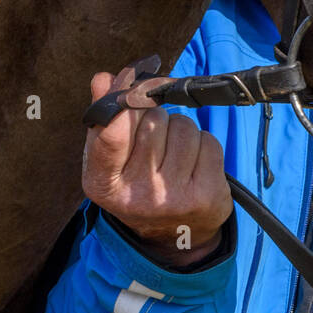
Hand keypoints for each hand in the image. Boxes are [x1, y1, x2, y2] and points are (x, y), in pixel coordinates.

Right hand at [83, 66, 232, 267]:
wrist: (173, 234)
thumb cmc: (137, 183)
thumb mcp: (111, 158)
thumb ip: (105, 116)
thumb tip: (104, 78)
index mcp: (104, 184)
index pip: (111, 135)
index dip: (122, 99)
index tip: (128, 79)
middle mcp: (138, 195)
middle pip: (153, 120)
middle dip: (156, 117)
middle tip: (154, 139)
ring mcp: (174, 198)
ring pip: (183, 126)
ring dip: (181, 130)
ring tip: (174, 154)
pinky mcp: (206, 196)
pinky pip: (209, 141)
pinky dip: (203, 144)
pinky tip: (193, 164)